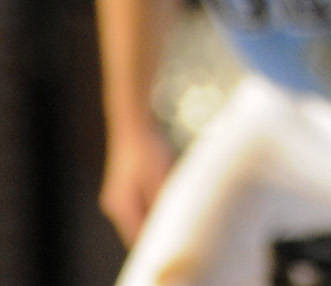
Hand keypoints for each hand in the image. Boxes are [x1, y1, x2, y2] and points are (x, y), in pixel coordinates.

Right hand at [98, 127, 172, 245]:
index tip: (175, 241)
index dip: (157, 242)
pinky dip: (153, 205)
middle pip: (137, 228)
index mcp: (121, 207)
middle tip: (180, 229)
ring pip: (140, 216)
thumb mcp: (160, 177)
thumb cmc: (147, 150)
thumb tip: (169, 223)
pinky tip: (168, 198)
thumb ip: (161, 203)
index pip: (137, 237)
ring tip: (176, 212)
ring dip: (156, 216)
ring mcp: (119, 197)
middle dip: (157, 229)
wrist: (134, 125)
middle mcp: (116, 206)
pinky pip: (141, 205)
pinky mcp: (126, 188)